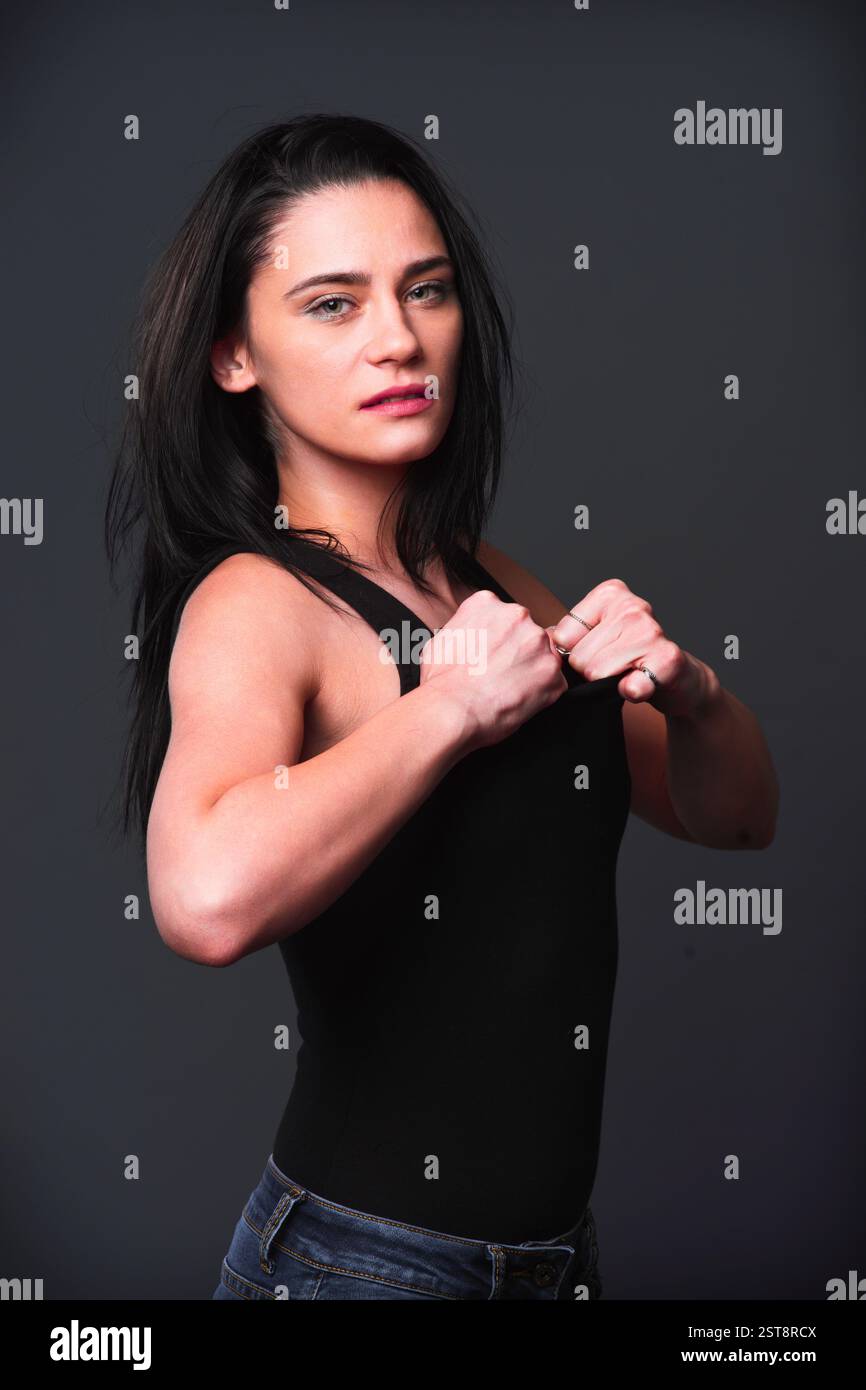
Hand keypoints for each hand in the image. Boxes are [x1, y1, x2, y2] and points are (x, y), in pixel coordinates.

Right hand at [418, 589, 567, 749]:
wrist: (450, 709)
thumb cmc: (442, 682)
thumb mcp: (442, 638)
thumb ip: (466, 629)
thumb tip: (470, 638)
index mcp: (488, 604)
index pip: (504, 617)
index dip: (500, 640)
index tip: (494, 654)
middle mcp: (517, 615)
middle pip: (527, 633)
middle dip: (519, 653)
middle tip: (500, 674)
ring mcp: (537, 642)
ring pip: (543, 656)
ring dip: (531, 671)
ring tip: (507, 689)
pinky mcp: (551, 671)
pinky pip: (554, 682)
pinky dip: (541, 693)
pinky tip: (518, 700)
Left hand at [548, 578, 714, 717]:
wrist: (677, 676)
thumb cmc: (630, 655)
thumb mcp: (598, 634)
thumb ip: (569, 636)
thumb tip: (543, 642)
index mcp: (611, 594)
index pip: (564, 635)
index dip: (574, 653)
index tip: (597, 651)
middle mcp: (633, 606)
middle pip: (579, 657)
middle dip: (590, 670)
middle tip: (615, 666)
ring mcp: (652, 631)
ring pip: (597, 672)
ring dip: (608, 683)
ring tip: (627, 672)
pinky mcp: (667, 660)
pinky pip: (629, 686)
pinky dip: (630, 692)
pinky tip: (639, 684)